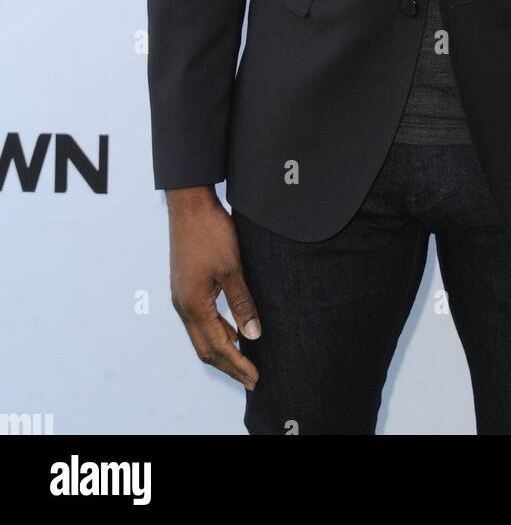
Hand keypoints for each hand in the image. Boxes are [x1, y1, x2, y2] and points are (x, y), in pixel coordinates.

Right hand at [166, 187, 261, 389]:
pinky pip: (199, 320)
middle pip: (205, 348)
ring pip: (200, 335)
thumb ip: (242, 303)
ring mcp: (181, 296)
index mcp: (194, 305)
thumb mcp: (232, 268)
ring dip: (222, 349)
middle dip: (229, 366)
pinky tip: (231, 331)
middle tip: (251, 379)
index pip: (218, 347)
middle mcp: (183, 306)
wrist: (189, 205)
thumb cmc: (211, 231)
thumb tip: (253, 336)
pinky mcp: (185, 287)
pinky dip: (216, 331)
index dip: (237, 365)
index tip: (255, 379)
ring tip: (244, 360)